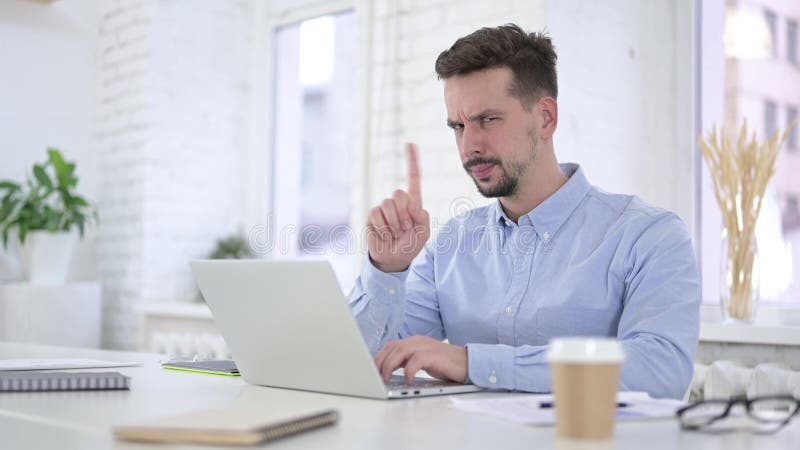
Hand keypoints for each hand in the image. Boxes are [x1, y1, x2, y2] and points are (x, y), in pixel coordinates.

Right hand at [366, 143, 430, 272]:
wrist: (393, 259)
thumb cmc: (410, 245)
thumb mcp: (423, 233)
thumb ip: (423, 218)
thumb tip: (414, 205)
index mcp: (413, 203)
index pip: (413, 179)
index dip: (412, 161)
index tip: (410, 143)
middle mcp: (398, 202)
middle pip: (400, 194)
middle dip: (404, 215)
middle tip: (404, 229)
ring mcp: (384, 208)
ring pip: (388, 205)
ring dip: (393, 224)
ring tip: (394, 234)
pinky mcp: (372, 215)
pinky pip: (376, 214)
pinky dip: (383, 228)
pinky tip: (385, 235)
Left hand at [374, 336, 467, 384]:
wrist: (468, 363)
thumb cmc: (444, 364)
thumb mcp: (421, 362)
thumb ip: (406, 362)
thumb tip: (388, 371)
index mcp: (413, 341)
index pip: (390, 346)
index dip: (378, 357)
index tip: (370, 370)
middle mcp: (417, 341)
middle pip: (392, 348)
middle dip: (380, 363)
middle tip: (375, 378)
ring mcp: (425, 346)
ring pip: (400, 351)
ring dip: (389, 366)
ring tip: (386, 379)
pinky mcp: (434, 355)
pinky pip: (416, 361)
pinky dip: (408, 371)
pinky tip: (408, 381)